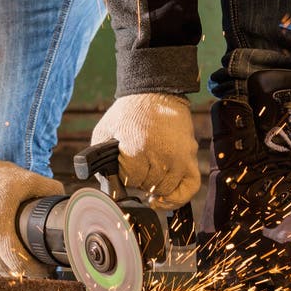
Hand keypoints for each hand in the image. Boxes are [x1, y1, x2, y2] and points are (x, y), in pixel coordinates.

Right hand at [0, 152, 63, 275]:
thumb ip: (49, 188)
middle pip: (11, 272)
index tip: (48, 266)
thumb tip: (64, 197)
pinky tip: (8, 251)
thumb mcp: (25, 179)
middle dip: (28, 271)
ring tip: (26, 258)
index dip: (38, 271)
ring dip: (12, 267)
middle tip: (41, 262)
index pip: (22, 268)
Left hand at [91, 93, 199, 208]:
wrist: (156, 92)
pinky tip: (164, 197)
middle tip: (137, 164)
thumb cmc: (129, 113)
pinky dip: (177, 198)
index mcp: (136, 148)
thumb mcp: (105, 131)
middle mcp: (160, 155)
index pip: (129, 181)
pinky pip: (189, 189)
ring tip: (149, 173)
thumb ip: (100, 159)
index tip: (124, 164)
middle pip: (147, 187)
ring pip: (165, 190)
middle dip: (139, 179)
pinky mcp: (190, 158)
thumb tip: (106, 185)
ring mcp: (178, 158)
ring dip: (155, 186)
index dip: (124, 175)